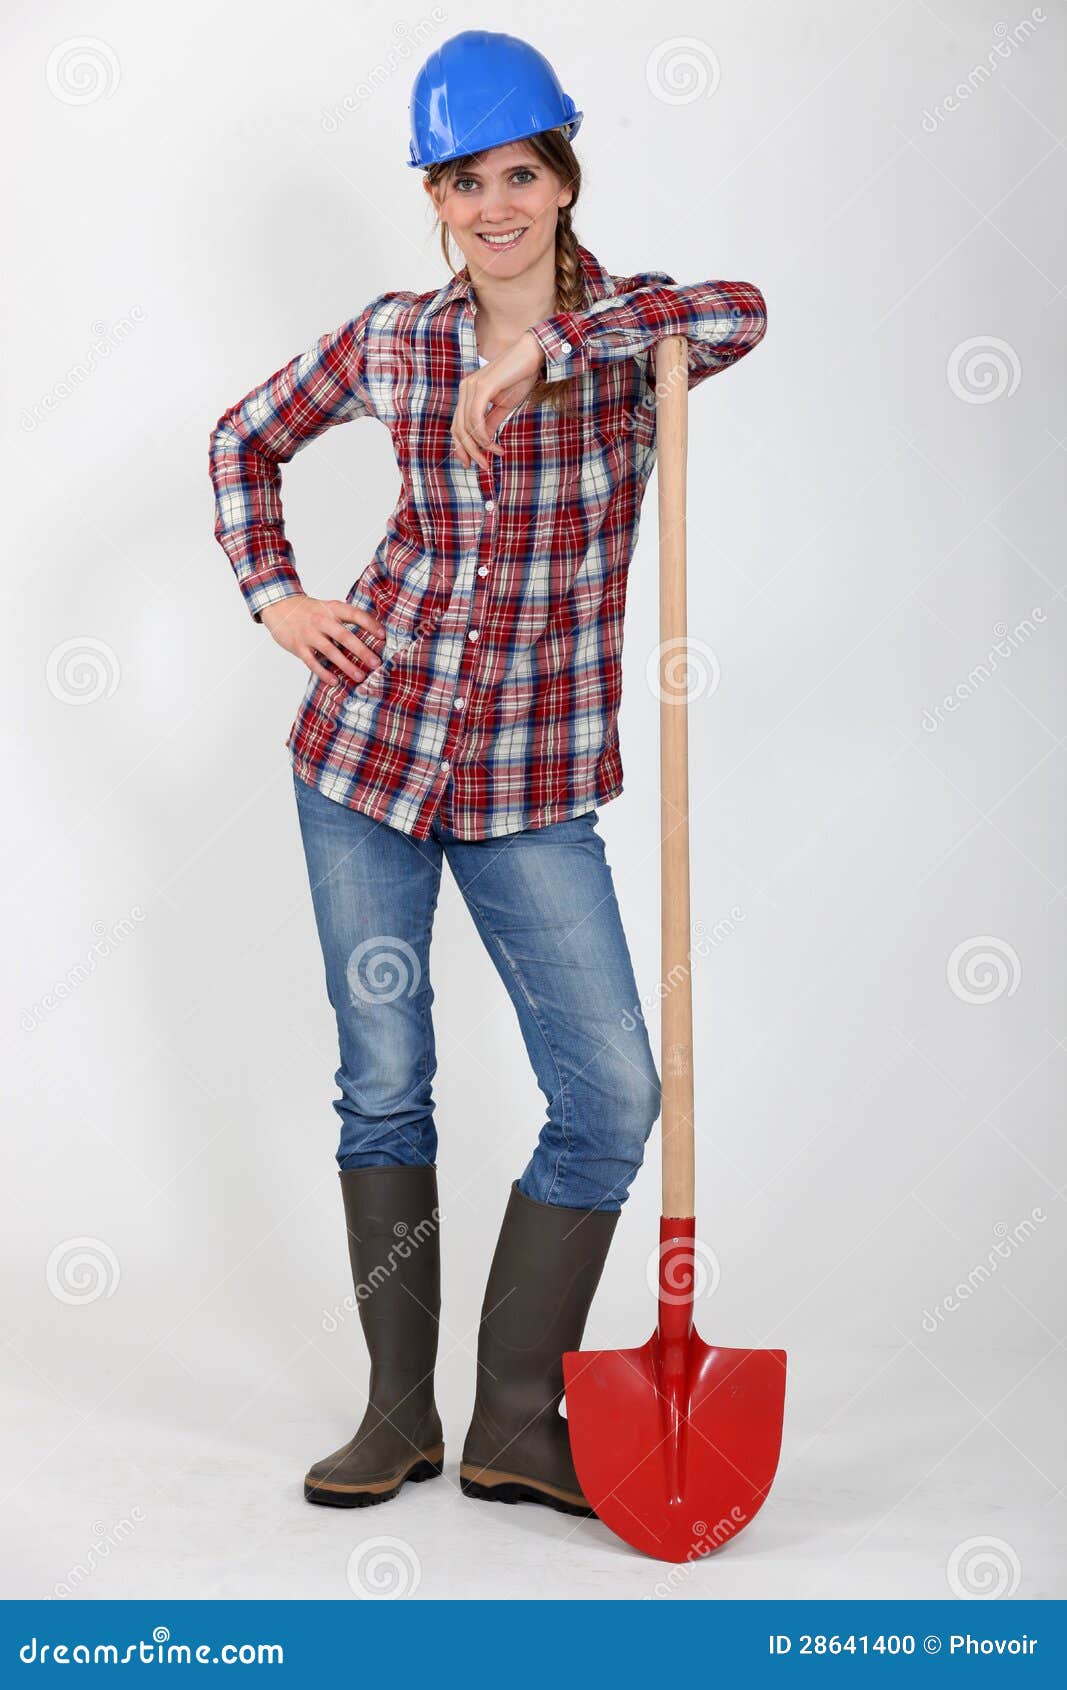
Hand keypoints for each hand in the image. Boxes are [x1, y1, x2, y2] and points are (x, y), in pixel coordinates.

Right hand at [259, 594, 386, 685]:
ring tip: (360, 676)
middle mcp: (321, 620)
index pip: (355, 614)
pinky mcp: (298, 646)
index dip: (370, 624)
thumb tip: (372, 633)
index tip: (383, 636)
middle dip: (362, 651)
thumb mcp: (328, 607)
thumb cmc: (310, 611)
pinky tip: (334, 681)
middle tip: (376, 663)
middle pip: (344, 636)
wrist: (279, 606)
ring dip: (346, 665)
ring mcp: (309, 634)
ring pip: (330, 651)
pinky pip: (312, 662)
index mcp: (332, 608)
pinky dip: (323, 672)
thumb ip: (345, 619)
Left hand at [452, 330, 545, 469]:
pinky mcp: (482, 387)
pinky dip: (483, 436)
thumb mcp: (504, 405)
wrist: (532, 354)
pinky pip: (476, 418)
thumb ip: (491, 422)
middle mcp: (466, 388)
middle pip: (458, 428)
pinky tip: (493, 445)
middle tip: (483, 466)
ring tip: (495, 455)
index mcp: (468, 391)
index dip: (462, 447)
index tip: (472, 462)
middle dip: (469, 451)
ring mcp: (472, 386)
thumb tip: (483, 441)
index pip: (457, 425)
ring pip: (467, 426)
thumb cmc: (520, 377)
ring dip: (481, 447)